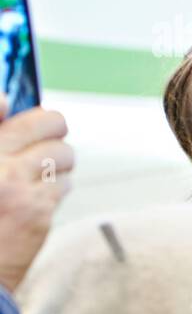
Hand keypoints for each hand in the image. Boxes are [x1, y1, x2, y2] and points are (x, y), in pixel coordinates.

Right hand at [0, 98, 73, 293]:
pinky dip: (55, 186)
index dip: (6, 102)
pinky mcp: (36, 211)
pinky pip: (63, 182)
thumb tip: (6, 102)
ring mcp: (14, 185)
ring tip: (38, 170)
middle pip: (47, 121)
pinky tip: (36, 197)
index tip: (9, 105)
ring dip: (57, 159)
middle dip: (51, 125)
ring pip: (62, 152)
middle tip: (44, 134)